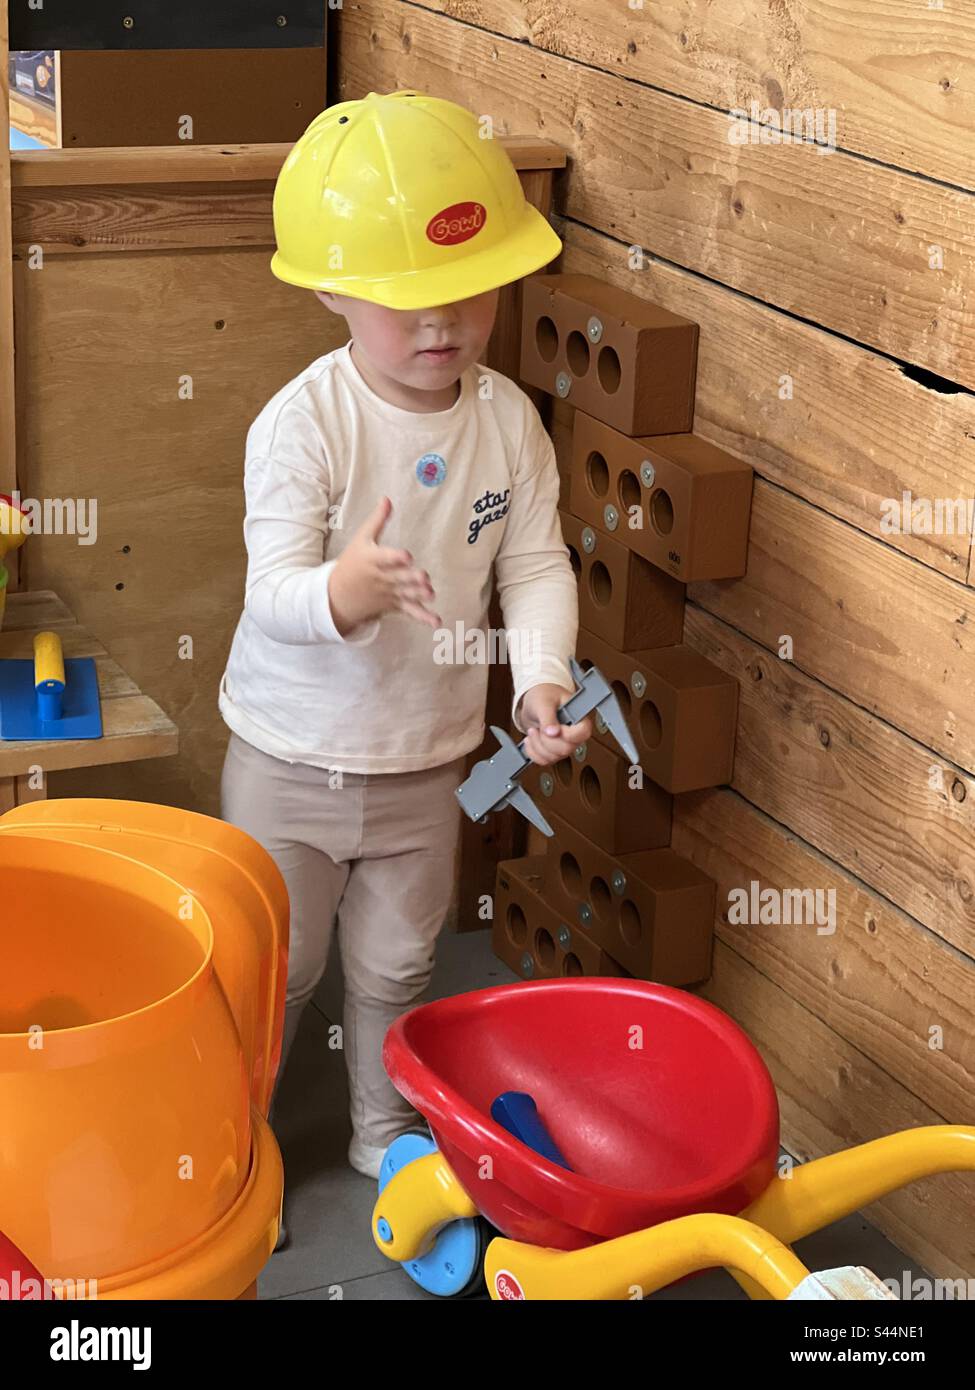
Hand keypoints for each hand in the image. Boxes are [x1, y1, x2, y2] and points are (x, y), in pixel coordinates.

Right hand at [328, 496, 440, 634]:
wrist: (338, 596)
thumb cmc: (352, 563)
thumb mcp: (361, 539)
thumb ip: (377, 520)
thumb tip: (387, 499)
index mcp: (373, 560)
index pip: (384, 557)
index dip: (395, 557)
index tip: (406, 555)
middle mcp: (381, 578)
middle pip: (398, 578)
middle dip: (411, 578)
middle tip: (424, 577)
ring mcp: (389, 593)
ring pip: (406, 595)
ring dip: (418, 596)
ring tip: (431, 594)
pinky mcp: (394, 605)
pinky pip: (410, 612)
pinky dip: (423, 617)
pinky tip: (436, 621)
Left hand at [517, 683, 592, 765]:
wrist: (533, 701)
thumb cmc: (543, 695)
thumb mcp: (544, 702)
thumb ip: (548, 717)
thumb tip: (553, 732)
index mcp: (578, 718)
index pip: (583, 733)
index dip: (568, 735)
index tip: (555, 729)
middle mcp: (574, 734)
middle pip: (566, 749)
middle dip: (547, 740)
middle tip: (539, 727)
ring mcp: (564, 744)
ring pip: (553, 757)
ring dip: (538, 745)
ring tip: (533, 731)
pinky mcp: (553, 751)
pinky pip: (544, 761)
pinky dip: (533, 752)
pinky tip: (531, 740)